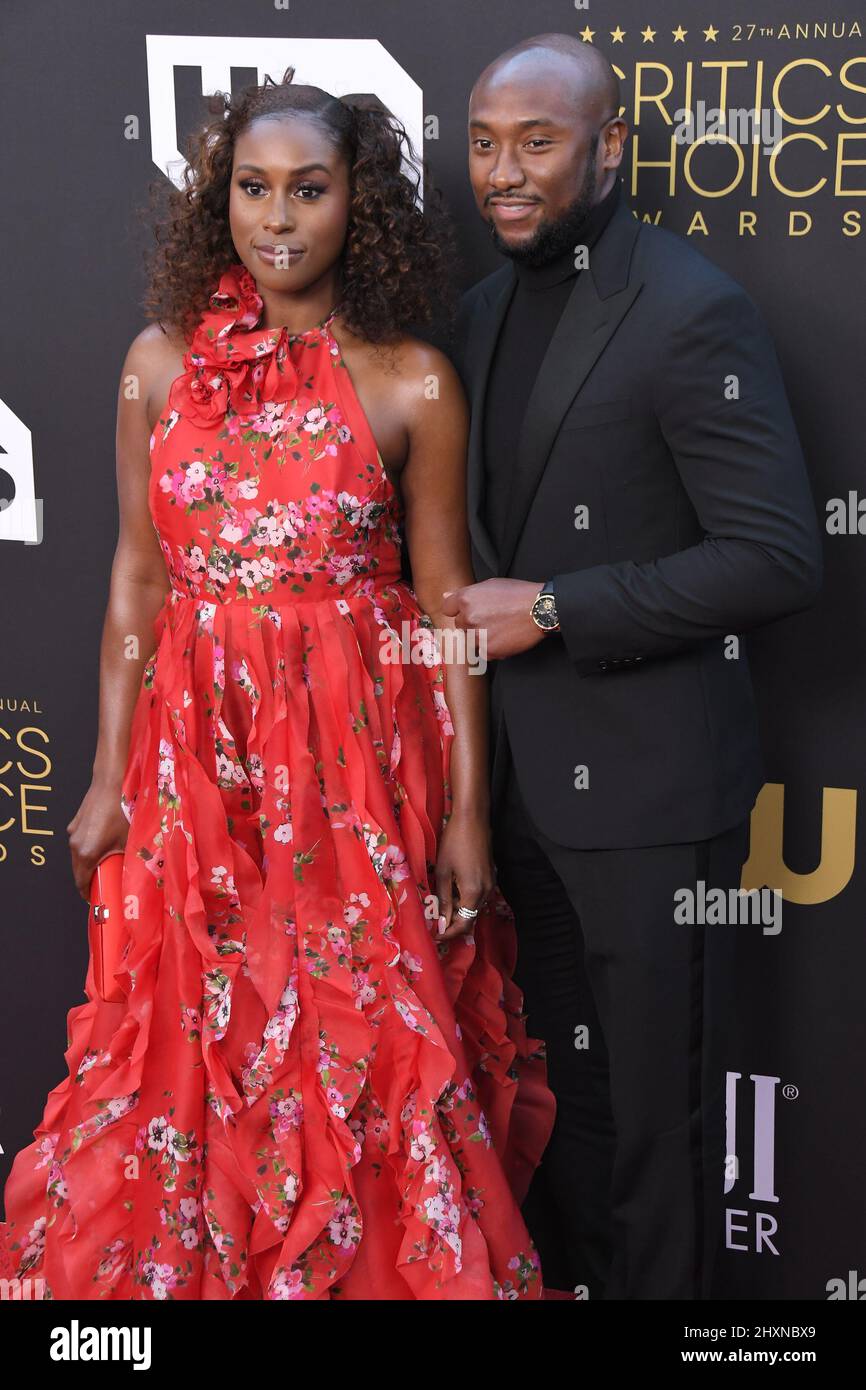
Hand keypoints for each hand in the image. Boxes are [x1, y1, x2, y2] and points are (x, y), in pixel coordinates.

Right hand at [67, 774, 128, 901]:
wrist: (111, 782)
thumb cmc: (122, 810)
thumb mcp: (129, 840)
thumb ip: (129, 859)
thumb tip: (138, 873)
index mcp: (87, 853)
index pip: (81, 882)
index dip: (89, 893)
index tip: (97, 898)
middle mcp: (75, 844)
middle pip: (78, 870)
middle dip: (90, 879)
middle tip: (105, 883)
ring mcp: (73, 832)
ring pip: (78, 855)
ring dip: (90, 862)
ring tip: (107, 863)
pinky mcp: (75, 822)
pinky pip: (80, 841)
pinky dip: (88, 847)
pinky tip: (105, 842)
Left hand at [434, 809, 495, 940]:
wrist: (472, 819)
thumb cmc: (453, 842)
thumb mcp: (443, 872)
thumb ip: (444, 899)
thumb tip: (441, 922)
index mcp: (474, 893)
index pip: (464, 925)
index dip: (449, 934)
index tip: (435, 935)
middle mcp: (486, 892)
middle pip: (471, 919)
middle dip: (453, 924)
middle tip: (435, 922)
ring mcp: (491, 883)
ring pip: (475, 908)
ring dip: (459, 912)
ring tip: (440, 906)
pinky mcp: (491, 876)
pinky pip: (478, 897)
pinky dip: (465, 900)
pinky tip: (452, 892)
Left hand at [441, 578, 546, 659]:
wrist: (540, 610)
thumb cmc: (519, 595)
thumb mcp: (490, 585)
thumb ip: (465, 593)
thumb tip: (446, 596)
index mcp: (467, 599)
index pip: (448, 608)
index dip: (459, 609)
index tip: (468, 611)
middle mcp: (469, 617)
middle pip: (460, 625)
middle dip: (472, 623)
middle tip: (492, 618)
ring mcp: (478, 635)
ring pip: (471, 640)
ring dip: (481, 637)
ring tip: (500, 627)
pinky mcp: (488, 650)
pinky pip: (483, 652)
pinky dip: (492, 648)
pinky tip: (505, 637)